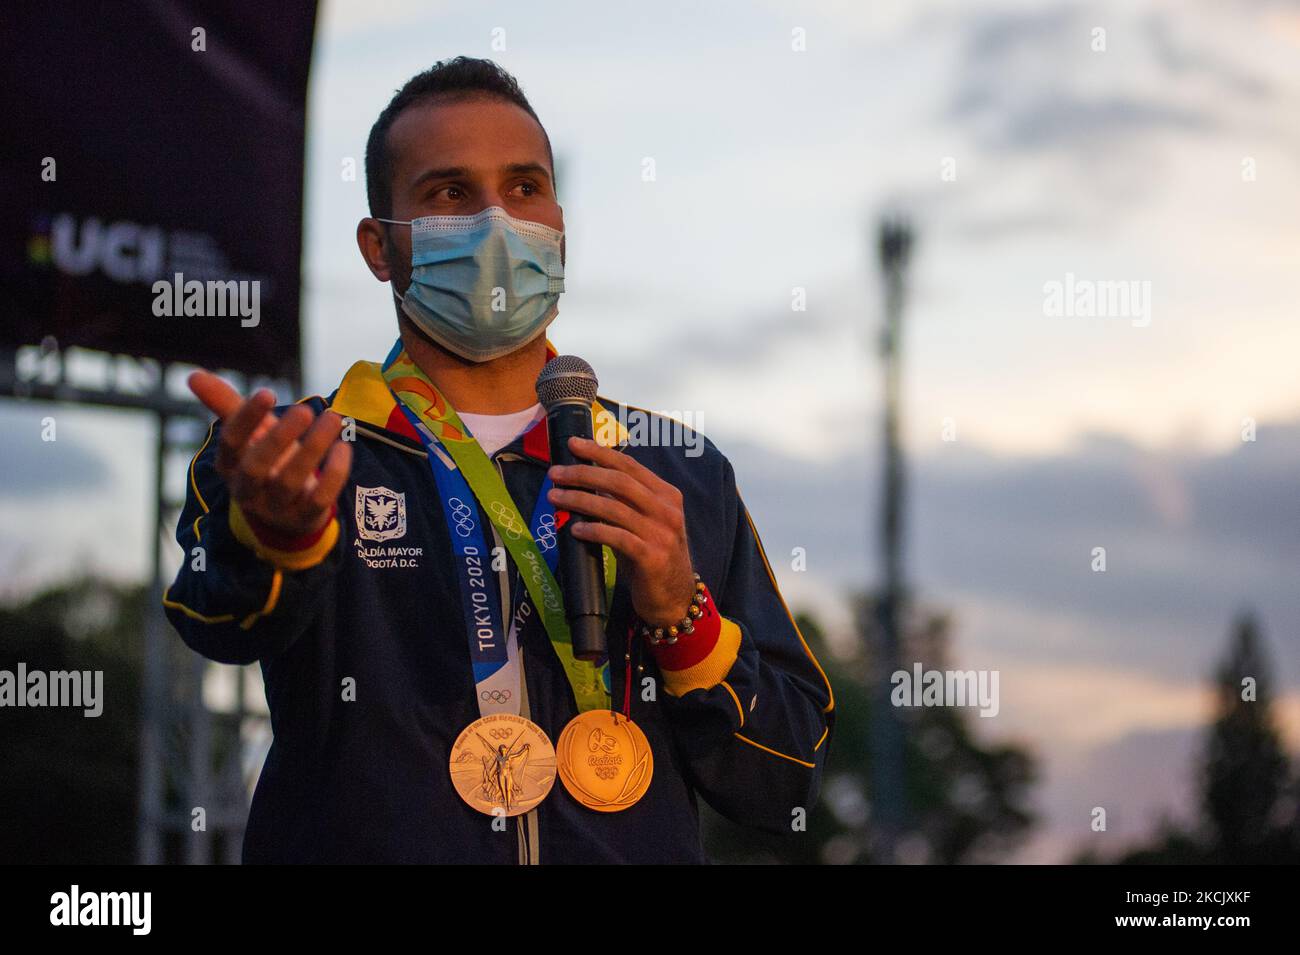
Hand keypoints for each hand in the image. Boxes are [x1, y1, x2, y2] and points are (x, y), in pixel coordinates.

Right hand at [188, 370, 352, 539]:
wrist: (286, 512)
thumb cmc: (265, 460)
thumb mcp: (248, 434)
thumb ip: (224, 405)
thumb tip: (192, 376)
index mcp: (229, 465)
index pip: (230, 443)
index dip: (246, 419)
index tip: (267, 393)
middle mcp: (248, 490)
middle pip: (256, 468)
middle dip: (279, 438)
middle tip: (303, 411)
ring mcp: (276, 507)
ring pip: (291, 481)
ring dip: (313, 448)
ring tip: (332, 419)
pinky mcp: (304, 518)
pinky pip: (319, 500)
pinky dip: (333, 474)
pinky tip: (343, 448)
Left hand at [547, 436, 695, 628]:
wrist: (674, 597)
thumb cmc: (652, 557)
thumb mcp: (644, 524)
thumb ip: (623, 503)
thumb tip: (584, 481)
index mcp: (667, 495)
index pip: (630, 465)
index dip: (600, 452)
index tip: (573, 444)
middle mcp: (667, 510)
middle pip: (619, 481)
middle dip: (583, 473)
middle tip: (555, 474)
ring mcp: (661, 534)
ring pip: (614, 508)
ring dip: (579, 500)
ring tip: (556, 498)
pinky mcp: (652, 557)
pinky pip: (616, 537)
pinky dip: (593, 530)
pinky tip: (575, 528)